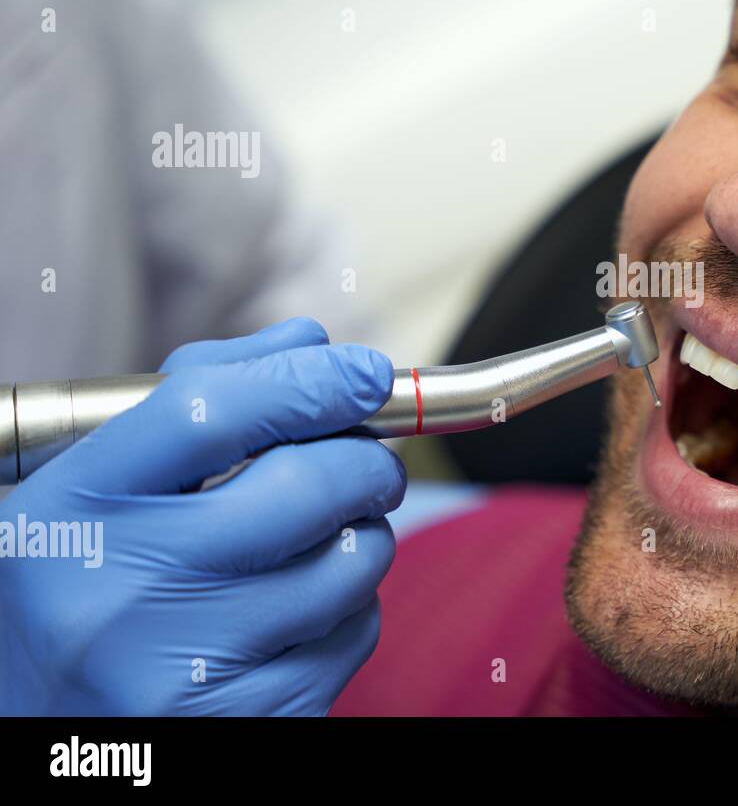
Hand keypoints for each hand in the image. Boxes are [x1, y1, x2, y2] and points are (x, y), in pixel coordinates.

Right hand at [0, 318, 405, 714]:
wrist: (40, 717)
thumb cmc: (88, 578)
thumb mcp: (102, 481)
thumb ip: (201, 396)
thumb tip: (311, 344)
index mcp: (75, 511)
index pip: (209, 413)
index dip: (308, 382)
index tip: (367, 373)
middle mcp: (120, 593)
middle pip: (307, 485)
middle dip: (366, 460)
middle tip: (366, 462)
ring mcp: (181, 670)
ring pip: (352, 560)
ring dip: (361, 535)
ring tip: (314, 542)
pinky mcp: (242, 723)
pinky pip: (357, 635)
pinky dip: (349, 610)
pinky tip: (296, 614)